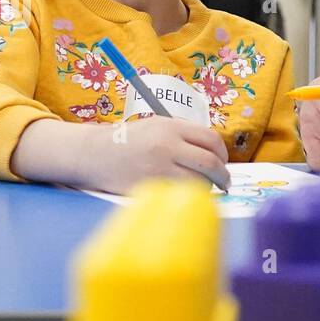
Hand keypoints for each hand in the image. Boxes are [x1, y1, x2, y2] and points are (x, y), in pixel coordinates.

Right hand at [87, 116, 230, 194]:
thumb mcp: (157, 125)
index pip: (211, 139)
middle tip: (224, 181)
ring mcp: (159, 169)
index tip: (224, 161)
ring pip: (198, 181)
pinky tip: (186, 194)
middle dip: (222, 175)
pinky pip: (180, 194)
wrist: (95, 154)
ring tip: (205, 187)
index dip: (223, 152)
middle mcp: (167, 146)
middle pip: (210, 162)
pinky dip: (188, 195)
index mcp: (171, 127)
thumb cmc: (129, 140)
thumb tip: (214, 151)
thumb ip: (184, 134)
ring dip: (207, 186)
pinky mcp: (150, 188)